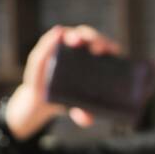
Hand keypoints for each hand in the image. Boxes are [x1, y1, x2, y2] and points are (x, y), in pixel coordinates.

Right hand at [4, 24, 122, 139]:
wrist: (42, 100)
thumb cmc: (67, 100)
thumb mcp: (76, 109)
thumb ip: (83, 115)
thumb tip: (87, 119)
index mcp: (94, 60)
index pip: (106, 47)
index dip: (111, 46)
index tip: (112, 51)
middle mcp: (81, 49)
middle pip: (91, 37)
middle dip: (95, 39)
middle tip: (97, 49)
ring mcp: (64, 46)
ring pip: (73, 35)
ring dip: (75, 35)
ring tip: (75, 41)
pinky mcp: (47, 49)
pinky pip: (50, 40)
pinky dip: (54, 37)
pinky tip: (57, 34)